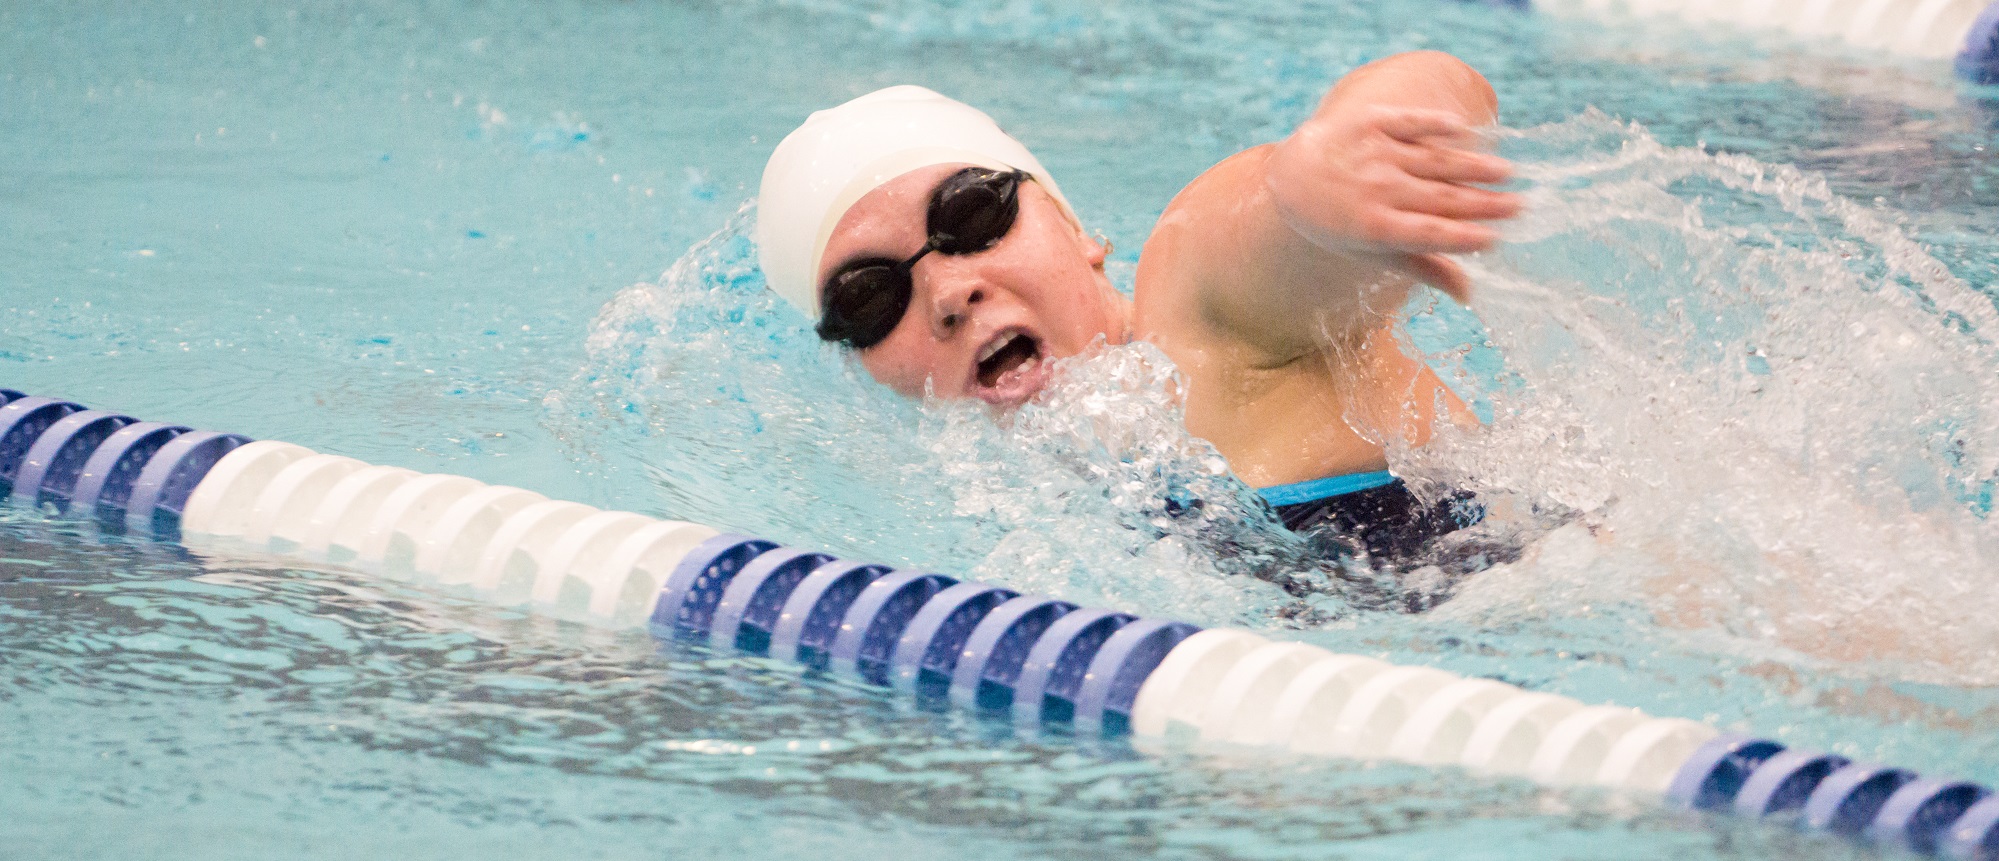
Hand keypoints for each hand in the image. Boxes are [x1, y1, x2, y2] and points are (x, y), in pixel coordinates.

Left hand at [1266, 104, 1519, 302]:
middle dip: (1482, 202)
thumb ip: (1423, 268)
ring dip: (1471, 165)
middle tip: (1521, 205)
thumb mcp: (1373, 250)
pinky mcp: (1369, 122)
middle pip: (1438, 198)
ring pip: (1432, 161)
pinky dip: (1435, 125)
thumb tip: (1470, 295)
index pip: (1428, 234)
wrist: (1293, 176)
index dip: (1461, 237)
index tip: (1496, 239)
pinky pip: (1408, 123)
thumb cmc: (1342, 223)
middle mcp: (1375, 190)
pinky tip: (1464, 130)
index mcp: (1374, 227)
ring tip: (1506, 171)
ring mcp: (1373, 153)